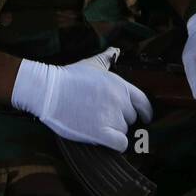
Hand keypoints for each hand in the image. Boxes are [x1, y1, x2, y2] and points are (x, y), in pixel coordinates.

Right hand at [10, 47, 152, 150]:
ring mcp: (112, 117)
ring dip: (114, 131)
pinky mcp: (102, 133)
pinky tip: (106, 140)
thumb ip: (107, 58)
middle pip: (131, 118)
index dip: (146, 112)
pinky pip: (120, 144)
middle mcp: (120, 101)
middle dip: (120, 119)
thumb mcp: (91, 64)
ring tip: (96, 124)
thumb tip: (115, 51)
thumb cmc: (69, 77)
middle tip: (104, 117)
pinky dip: (116, 144)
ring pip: (124, 131)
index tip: (145, 118)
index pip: (143, 102)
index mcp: (120, 85)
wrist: (50, 91)